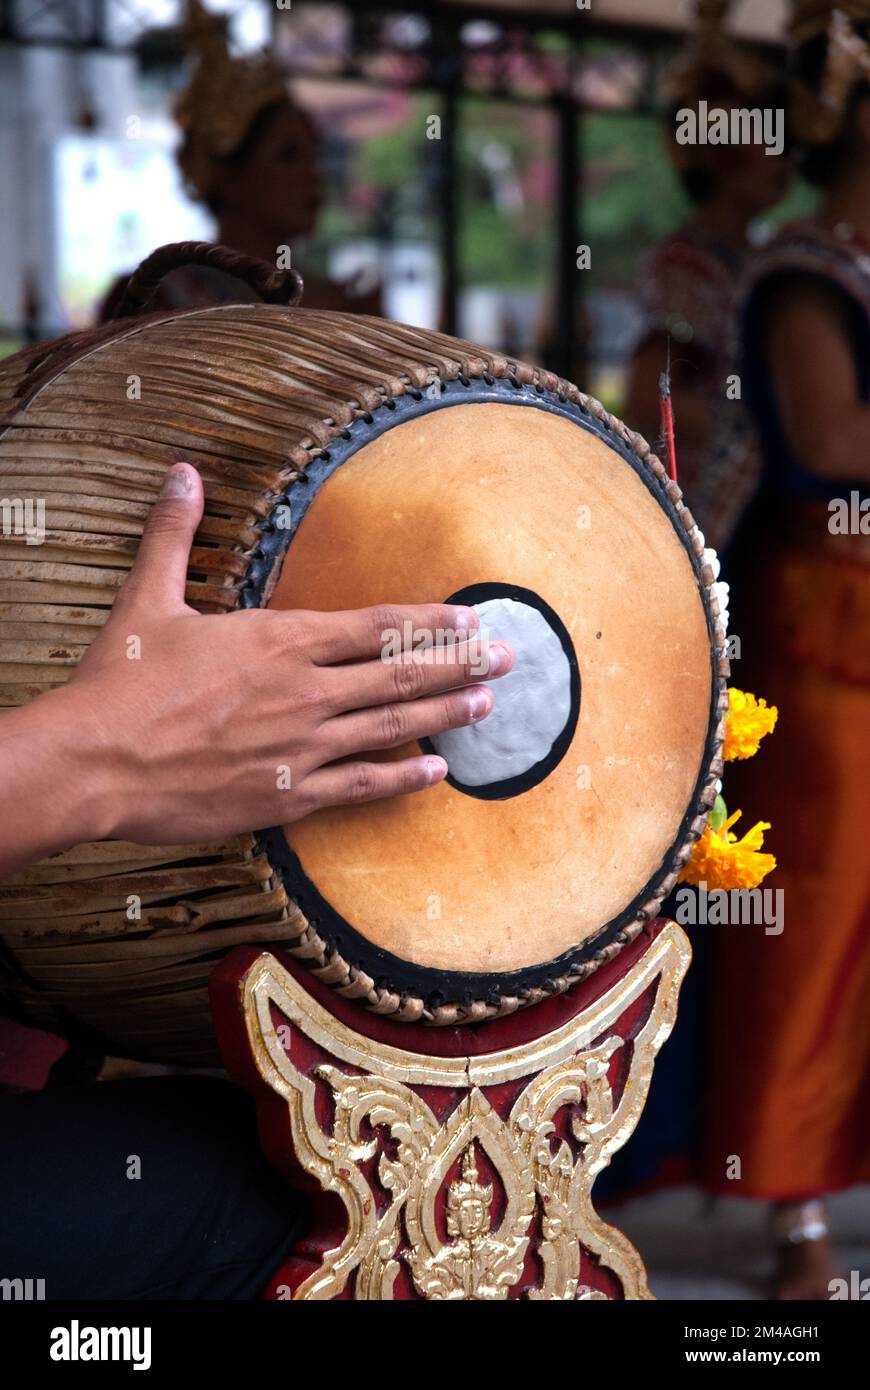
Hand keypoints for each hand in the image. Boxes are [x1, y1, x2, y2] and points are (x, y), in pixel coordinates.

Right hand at [53, 462, 512, 847]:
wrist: (92, 763)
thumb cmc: (118, 681)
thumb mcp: (146, 598)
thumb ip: (175, 533)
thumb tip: (182, 471)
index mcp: (278, 640)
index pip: (375, 627)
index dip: (430, 623)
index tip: (472, 619)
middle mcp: (302, 692)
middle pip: (399, 675)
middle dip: (459, 664)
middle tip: (508, 658)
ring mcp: (300, 747)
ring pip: (391, 728)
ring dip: (444, 714)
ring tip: (487, 708)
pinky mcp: (286, 795)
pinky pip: (359, 785)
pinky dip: (401, 777)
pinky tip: (435, 772)